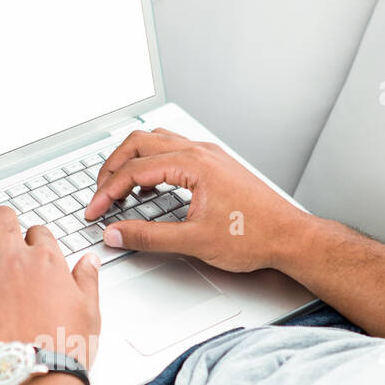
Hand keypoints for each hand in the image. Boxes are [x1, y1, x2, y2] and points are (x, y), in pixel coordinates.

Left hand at [0, 207, 101, 373]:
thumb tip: (89, 262)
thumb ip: (87, 280)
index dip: (34, 237)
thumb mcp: (89, 311)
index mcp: (48, 261)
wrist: (37, 376)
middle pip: (3, 219)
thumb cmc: (64, 349)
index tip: (32, 247)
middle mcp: (17, 261)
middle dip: (3, 221)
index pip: (38, 231)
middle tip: (2, 230)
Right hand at [85, 128, 306, 272]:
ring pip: (156, 142)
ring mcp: (209, 155)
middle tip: (98, 194)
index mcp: (194, 164)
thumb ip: (149, 237)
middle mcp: (201, 152)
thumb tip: (117, 233)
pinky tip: (149, 185)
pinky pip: (173, 151)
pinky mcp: (215, 165)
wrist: (289, 237)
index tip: (95, 211)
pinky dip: (151, 163)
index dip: (107, 191)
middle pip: (140, 143)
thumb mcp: (194, 242)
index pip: (135, 169)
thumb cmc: (255, 236)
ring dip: (132, 161)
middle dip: (112, 168)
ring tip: (118, 188)